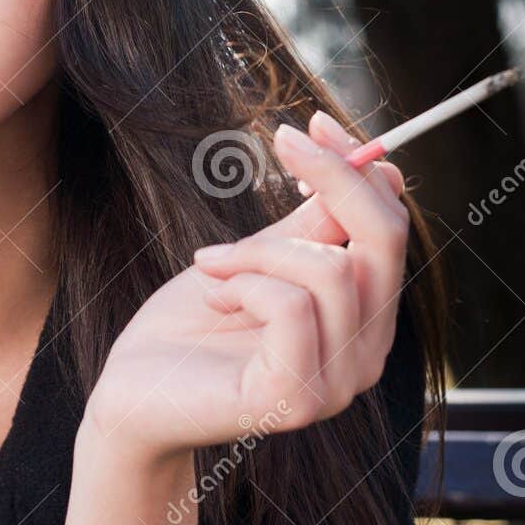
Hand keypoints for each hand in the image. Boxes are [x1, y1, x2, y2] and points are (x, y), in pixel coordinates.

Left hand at [85, 112, 410, 463]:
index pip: (393, 230)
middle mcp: (366, 356)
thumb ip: (309, 225)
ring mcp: (337, 385)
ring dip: (259, 250)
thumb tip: (365, 161)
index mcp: (364, 320)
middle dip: (334, 177)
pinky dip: (245, 285)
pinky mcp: (297, 400)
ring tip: (213, 265)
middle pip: (386, 241)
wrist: (132, 397)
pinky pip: (292, 307)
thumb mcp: (253, 260)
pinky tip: (215, 298)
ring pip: (331, 271)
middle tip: (283, 140)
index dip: (361, 169)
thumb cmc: (188, 330)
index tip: (312, 124)